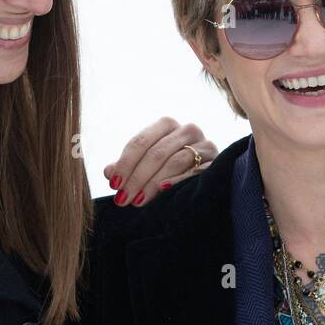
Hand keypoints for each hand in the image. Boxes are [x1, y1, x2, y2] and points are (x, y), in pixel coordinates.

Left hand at [102, 117, 216, 207]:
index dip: (125, 164)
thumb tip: (108, 172)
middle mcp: (187, 129)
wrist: (204, 176)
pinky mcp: (216, 161)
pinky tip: (164, 190)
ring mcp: (204, 144)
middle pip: (157, 152)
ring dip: (154, 182)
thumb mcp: (144, 165)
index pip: (140, 142)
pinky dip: (179, 180)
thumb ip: (126, 167)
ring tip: (139, 200)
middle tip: (125, 198)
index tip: (114, 184)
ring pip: (175, 161)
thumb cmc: (168, 168)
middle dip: (137, 177)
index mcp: (166, 125)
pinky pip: (196, 171)